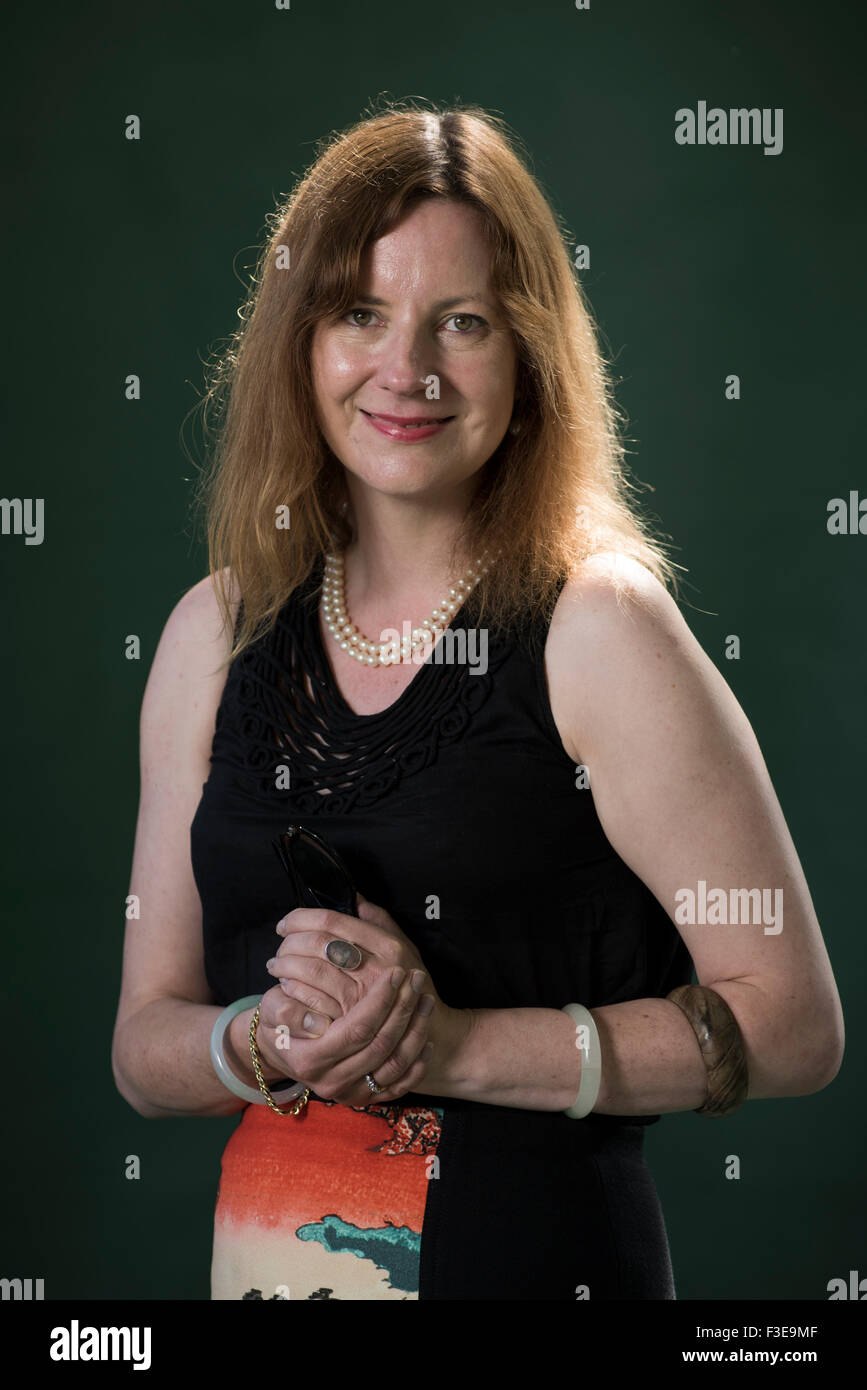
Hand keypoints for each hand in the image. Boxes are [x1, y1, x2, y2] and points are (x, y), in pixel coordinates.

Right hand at [252, 968, 434, 1106]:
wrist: (280, 1052)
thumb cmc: (278, 1022)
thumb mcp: (272, 1009)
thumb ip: (289, 1010)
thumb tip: (317, 1020)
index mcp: (311, 1060)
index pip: (357, 1029)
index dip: (380, 1000)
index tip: (396, 973)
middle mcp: (332, 1082)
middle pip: (381, 1045)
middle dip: (403, 1007)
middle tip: (416, 977)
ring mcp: (350, 1094)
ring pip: (395, 1064)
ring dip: (416, 1030)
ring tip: (425, 998)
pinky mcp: (365, 1099)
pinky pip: (400, 1085)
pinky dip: (418, 1063)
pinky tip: (427, 1035)